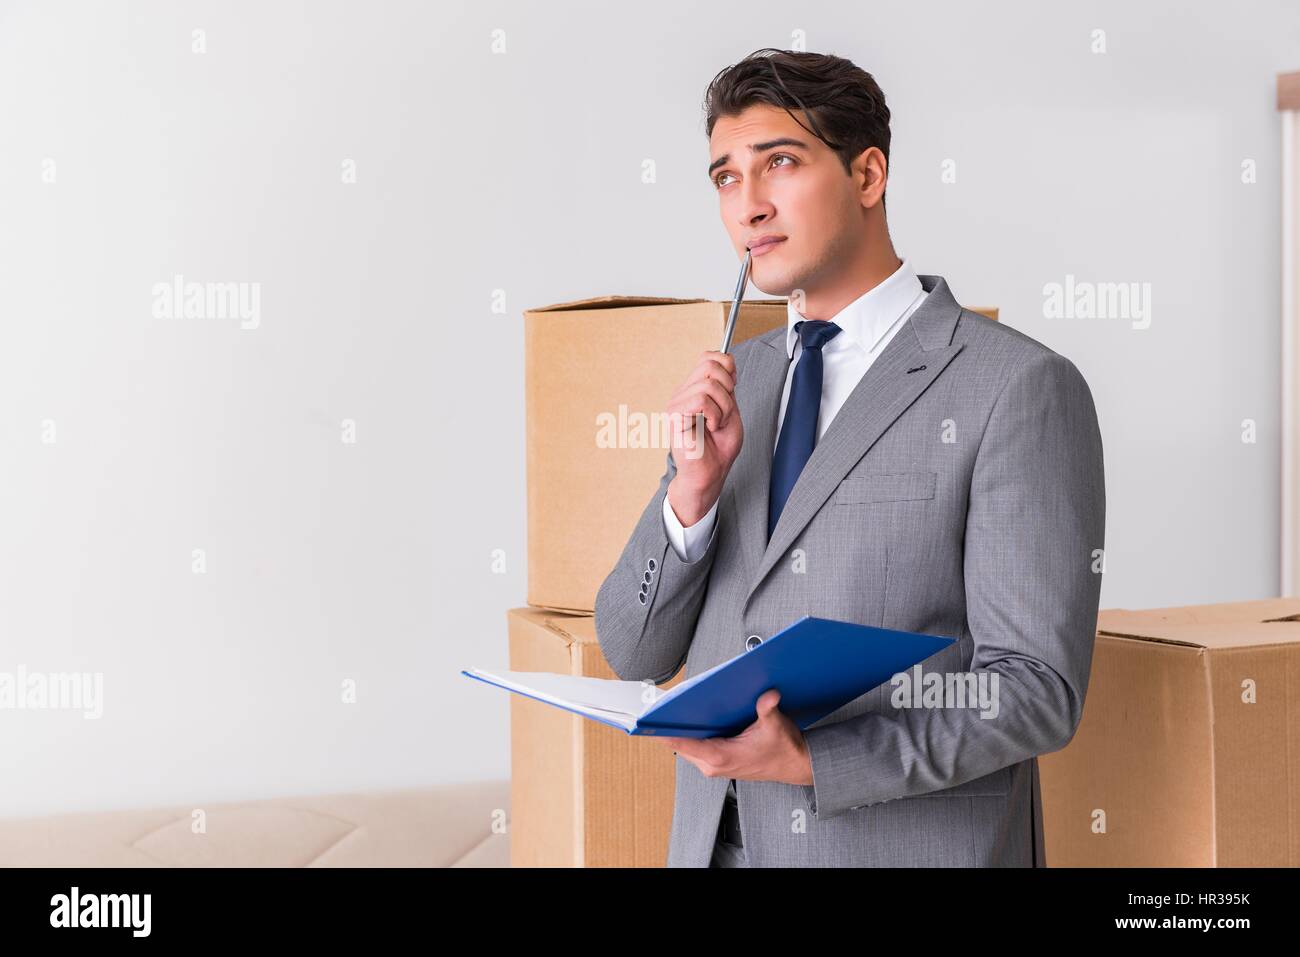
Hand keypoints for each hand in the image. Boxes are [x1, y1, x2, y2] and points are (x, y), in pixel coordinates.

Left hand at [656, 689, 812, 786]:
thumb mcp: (776, 726)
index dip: (661, 729)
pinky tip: (689, 717)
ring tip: (668, 707)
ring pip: (684, 746)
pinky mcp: (716, 763)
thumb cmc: (784, 750)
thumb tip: (767, 695)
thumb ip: (767, 709)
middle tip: (652, 703)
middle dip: (667, 724)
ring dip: (678, 729)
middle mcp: (712, 765)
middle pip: (677, 743)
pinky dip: (689, 733)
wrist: (796, 766)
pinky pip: (693, 747)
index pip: (681, 742)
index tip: (646, 718)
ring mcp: (713, 766)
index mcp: (720, 757)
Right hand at [666, 350, 741, 525]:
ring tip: (716, 424)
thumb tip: (726, 363)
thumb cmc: (719, 449)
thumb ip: (727, 387)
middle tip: (725, 411)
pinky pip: (701, 401)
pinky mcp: (674, 416)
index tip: (732, 389)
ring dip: (722, 407)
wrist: (710, 474)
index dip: (727, 367)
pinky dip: (714, 415)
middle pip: (709, 365)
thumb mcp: (731, 410)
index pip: (708, 357)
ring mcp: (676, 403)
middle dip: (728, 388)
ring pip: (708, 385)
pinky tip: (710, 428)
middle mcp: (683, 393)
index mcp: (694, 390)